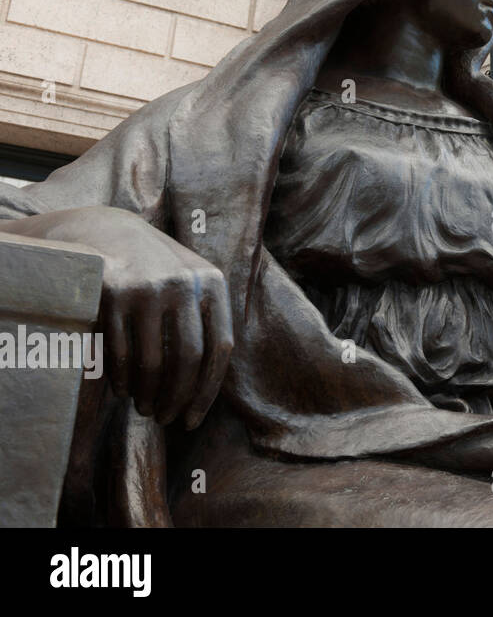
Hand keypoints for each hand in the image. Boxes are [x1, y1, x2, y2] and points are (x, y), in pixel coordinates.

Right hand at [0, 206, 232, 427]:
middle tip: (166, 419)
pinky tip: (123, 391)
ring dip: (148, 394)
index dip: (207, 390)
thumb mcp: (193, 283)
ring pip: (152, 361)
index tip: (193, 419)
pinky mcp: (112, 294)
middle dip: (177, 397)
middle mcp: (183, 285)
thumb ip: (208, 322)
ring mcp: (147, 289)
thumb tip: (210, 385)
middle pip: (188, 358)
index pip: (220, 349)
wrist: (110, 234)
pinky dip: (122, 379)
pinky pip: (119, 352)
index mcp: (212, 284)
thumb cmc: (159, 271)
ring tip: (146, 408)